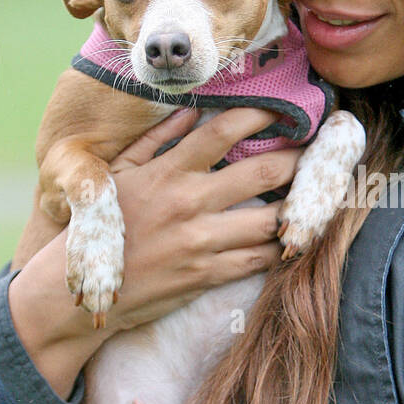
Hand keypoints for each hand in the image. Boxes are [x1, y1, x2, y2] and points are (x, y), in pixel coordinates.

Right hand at [8, 106, 302, 396]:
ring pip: (272, 218)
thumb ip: (155, 139)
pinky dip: (283, 246)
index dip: (261, 115)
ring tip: (315, 194)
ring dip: (299, 206)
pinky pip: (260, 258)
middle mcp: (189, 202)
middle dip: (300, 159)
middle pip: (265, 171)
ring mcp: (202, 241)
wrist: (83, 293)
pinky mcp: (208, 275)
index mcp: (167, 171)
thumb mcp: (118, 175)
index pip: (224, 131)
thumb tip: (190, 109)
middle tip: (319, 152)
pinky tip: (294, 235)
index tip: (286, 110)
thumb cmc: (102, 228)